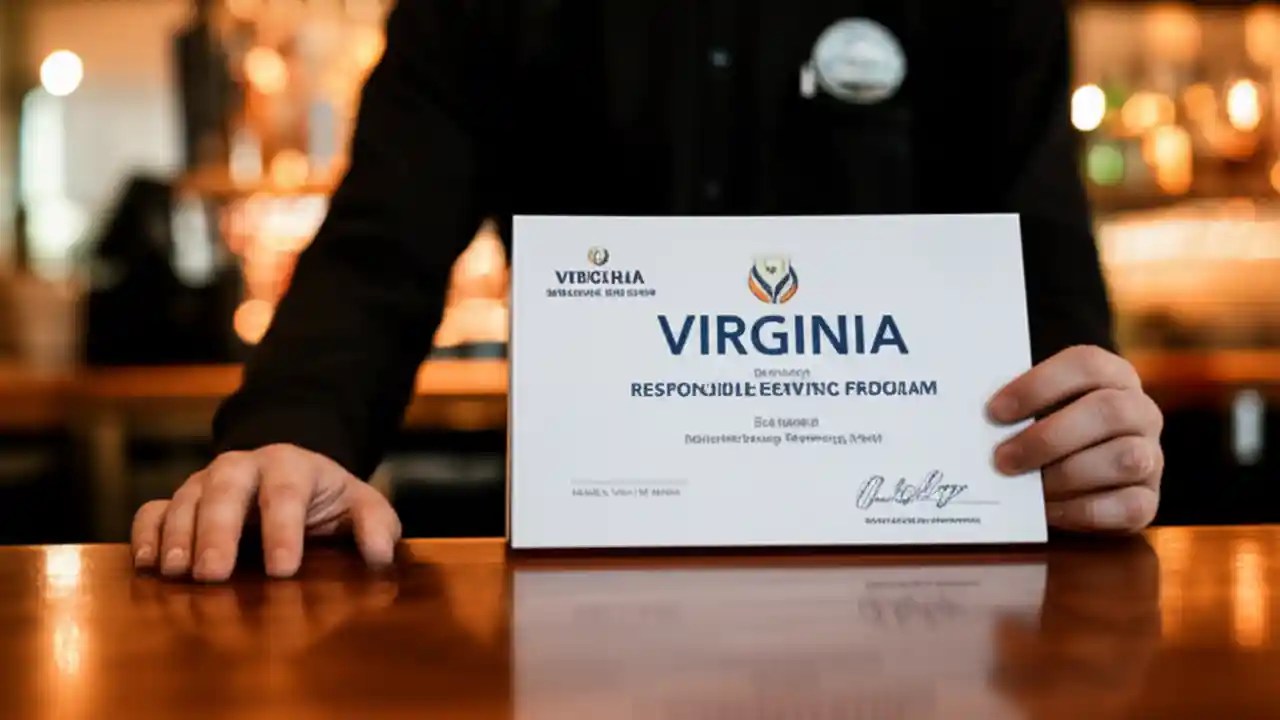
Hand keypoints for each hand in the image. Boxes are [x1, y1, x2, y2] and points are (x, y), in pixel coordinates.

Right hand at [131, 444, 401, 581]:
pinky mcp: (180, 501)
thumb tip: (381, 556)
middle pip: (226, 491)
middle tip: (213, 574)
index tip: (283, 570)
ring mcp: (206, 483)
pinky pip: (153, 510)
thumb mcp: (361, 505)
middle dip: (217, 532)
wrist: (291, 475)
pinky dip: (147, 534)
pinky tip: (147, 566)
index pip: (286, 493)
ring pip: (186, 500)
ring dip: (178, 537)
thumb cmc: (327, 500)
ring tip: (177, 574)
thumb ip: (376, 525)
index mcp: (291, 466)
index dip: (283, 530)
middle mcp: (243, 468)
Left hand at [987, 346, 1162, 532]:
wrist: (1086, 475)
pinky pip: (1129, 506)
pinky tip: (1049, 509)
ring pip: (1125, 459)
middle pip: (1107, 411)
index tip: (994, 412)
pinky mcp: (1150, 499)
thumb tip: (973, 422)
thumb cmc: (1050, 432)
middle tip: (1002, 459)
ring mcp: (1152, 456)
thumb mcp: (1038, 410)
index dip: (1039, 385)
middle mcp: (1141, 411)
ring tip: (1027, 487)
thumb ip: (1017, 410)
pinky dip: (1083, 510)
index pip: (1086, 364)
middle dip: (1048, 437)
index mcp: (1114, 375)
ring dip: (1067, 475)